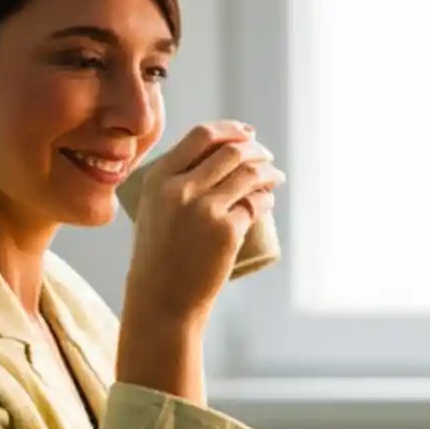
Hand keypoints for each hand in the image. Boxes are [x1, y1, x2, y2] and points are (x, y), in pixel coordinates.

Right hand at [123, 120, 284, 326]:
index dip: (230, 129)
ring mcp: (205, 209)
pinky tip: (269, 200)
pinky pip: (255, 205)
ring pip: (249, 175)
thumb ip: (174, 184)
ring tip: (275, 177)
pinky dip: (266, 199)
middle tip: (266, 157)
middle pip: (231, 152)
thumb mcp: (154, 210)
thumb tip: (213, 162)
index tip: (247, 133)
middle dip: (256, 150)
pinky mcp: (226, 230)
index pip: (201, 136)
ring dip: (268, 172)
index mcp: (159, 178)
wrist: (161, 299)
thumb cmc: (157, 257)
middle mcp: (181, 188)